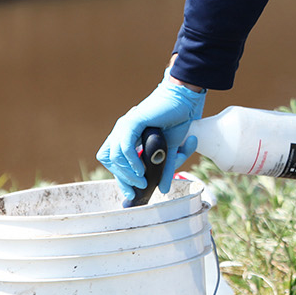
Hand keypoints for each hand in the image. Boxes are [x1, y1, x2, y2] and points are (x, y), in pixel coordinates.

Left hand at [97, 76, 205, 197]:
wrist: (186, 100)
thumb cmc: (178, 120)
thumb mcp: (170, 151)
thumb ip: (165, 169)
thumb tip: (164, 189)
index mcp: (128, 135)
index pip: (114, 161)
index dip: (120, 178)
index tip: (131, 193)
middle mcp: (123, 130)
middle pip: (109, 159)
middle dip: (121, 178)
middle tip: (136, 189)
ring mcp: (125, 125)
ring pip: (114, 156)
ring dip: (127, 173)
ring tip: (142, 180)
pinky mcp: (133, 121)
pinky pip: (124, 146)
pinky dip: (131, 161)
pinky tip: (141, 170)